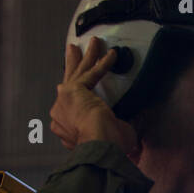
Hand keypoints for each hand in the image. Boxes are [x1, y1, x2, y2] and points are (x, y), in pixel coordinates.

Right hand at [50, 38, 136, 154]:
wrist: (97, 145)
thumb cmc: (106, 149)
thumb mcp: (111, 140)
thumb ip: (118, 129)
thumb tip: (132, 124)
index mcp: (67, 128)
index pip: (72, 110)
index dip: (78, 100)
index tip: (79, 93)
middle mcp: (60, 113)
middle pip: (67, 83)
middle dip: (72, 65)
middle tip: (72, 51)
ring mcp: (64, 100)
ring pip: (77, 73)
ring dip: (87, 57)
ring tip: (93, 43)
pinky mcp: (75, 90)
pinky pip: (92, 73)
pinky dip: (102, 63)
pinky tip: (111, 53)